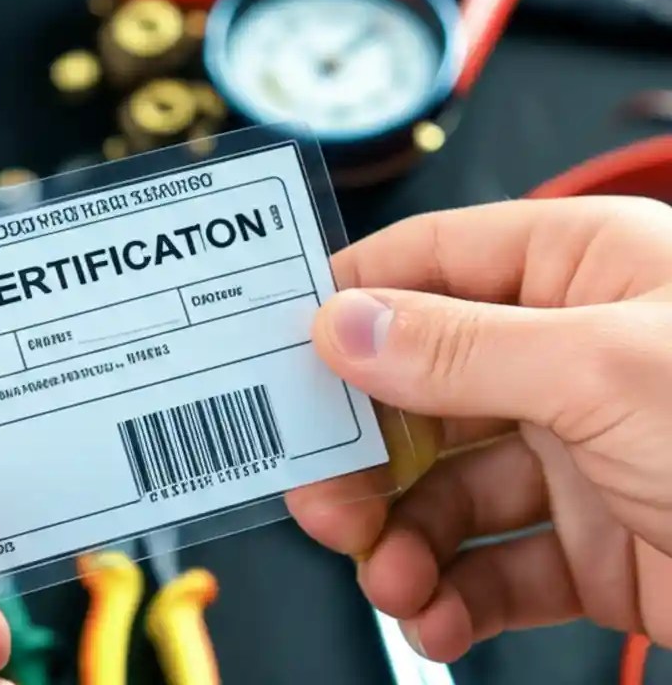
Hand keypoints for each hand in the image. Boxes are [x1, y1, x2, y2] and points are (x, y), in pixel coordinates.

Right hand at [285, 196, 671, 661]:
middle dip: (363, 453)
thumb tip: (344, 323)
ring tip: (388, 578)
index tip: (273, 354)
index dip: (345, 305)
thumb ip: (463, 347)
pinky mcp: (590, 548)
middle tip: (322, 498)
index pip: (428, 265)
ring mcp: (578, 457)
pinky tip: (432, 617)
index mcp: (583, 274)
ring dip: (399, 540)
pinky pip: (489, 567)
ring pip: (444, 490)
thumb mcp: (610, 373)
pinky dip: (448, 598)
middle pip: (417, 392)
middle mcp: (570, 358)